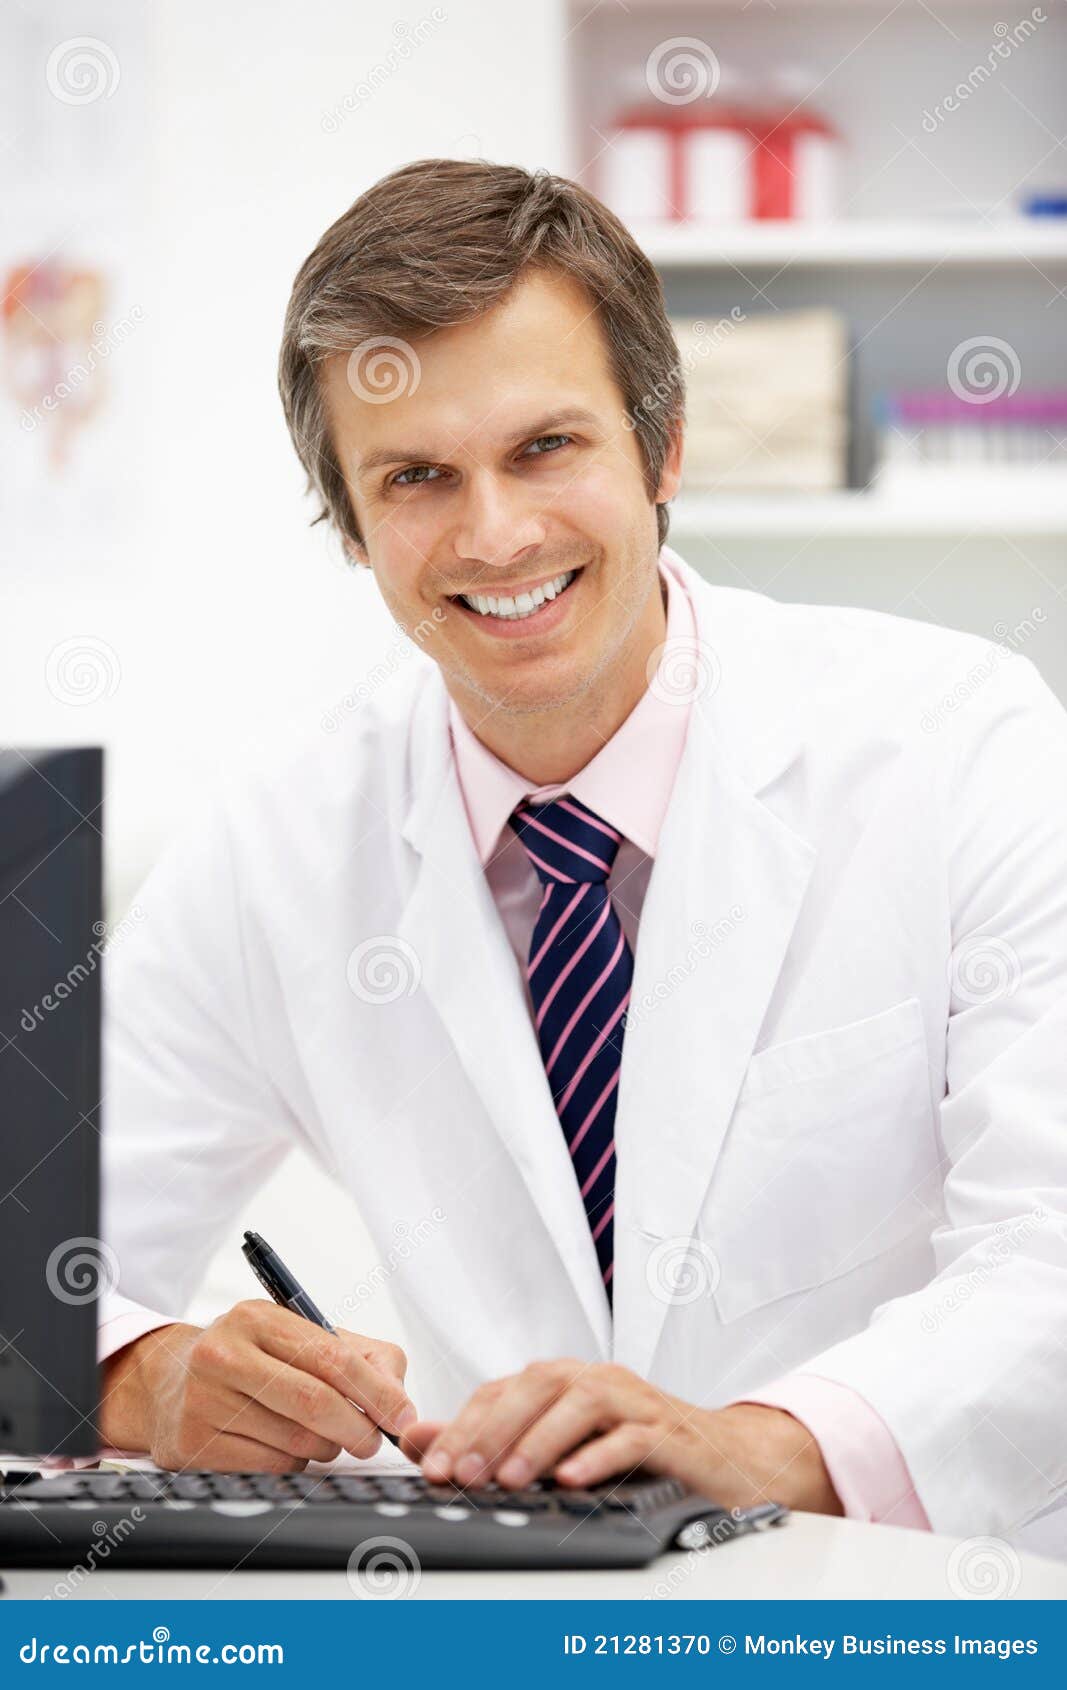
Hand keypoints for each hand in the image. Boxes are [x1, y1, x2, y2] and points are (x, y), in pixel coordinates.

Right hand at [99, 1300, 415, 1470]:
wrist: (168, 1382)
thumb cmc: (251, 1359)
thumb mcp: (300, 1337)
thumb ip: (362, 1357)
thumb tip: (399, 1401)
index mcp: (257, 1318)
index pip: (332, 1357)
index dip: (376, 1392)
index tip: (402, 1418)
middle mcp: (223, 1353)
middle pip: (314, 1402)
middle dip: (357, 1429)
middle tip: (371, 1442)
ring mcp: (202, 1400)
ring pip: (295, 1442)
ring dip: (323, 1448)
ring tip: (318, 1436)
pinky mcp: (191, 1445)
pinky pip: (269, 1467)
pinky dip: (292, 1464)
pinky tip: (282, 1446)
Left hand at [399, 1358, 841, 1513]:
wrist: (725, 1458)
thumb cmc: (636, 1449)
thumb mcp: (558, 1444)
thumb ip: (489, 1439)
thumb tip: (418, 1440)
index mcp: (562, 1382)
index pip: (501, 1391)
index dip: (462, 1425)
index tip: (432, 1465)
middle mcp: (595, 1381)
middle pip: (535, 1388)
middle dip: (492, 1430)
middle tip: (461, 1473)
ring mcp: (633, 1402)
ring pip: (579, 1405)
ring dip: (538, 1440)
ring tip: (508, 1478)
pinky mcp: (668, 1432)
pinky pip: (630, 1437)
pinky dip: (598, 1456)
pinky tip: (572, 1479)